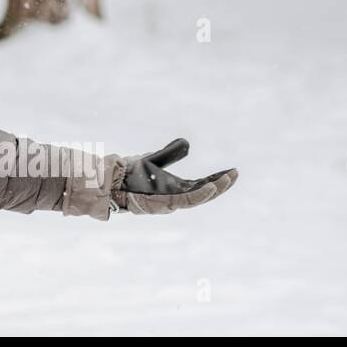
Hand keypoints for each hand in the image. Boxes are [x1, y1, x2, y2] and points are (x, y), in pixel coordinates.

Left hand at [114, 138, 236, 214]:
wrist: (111, 179)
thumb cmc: (130, 174)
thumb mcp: (154, 159)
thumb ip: (170, 153)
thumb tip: (187, 143)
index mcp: (177, 189)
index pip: (204, 186)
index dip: (219, 179)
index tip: (233, 171)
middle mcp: (176, 198)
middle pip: (205, 194)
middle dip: (222, 185)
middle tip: (236, 174)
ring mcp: (170, 202)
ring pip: (198, 199)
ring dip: (215, 189)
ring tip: (228, 178)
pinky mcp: (163, 203)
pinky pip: (185, 201)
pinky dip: (200, 195)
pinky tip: (211, 186)